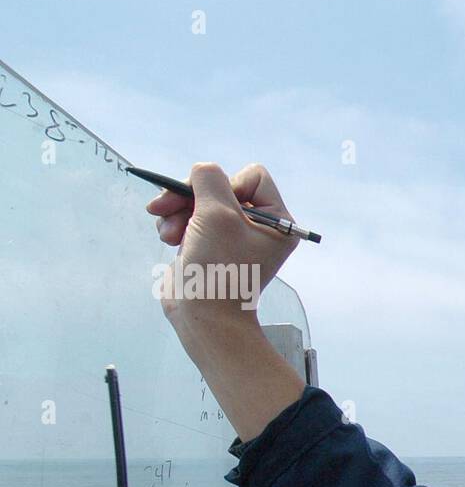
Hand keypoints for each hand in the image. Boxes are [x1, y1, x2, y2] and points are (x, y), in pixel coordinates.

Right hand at [147, 163, 298, 330]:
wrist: (204, 317)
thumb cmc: (219, 269)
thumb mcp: (217, 214)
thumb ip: (209, 180)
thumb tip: (202, 169)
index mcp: (278, 222)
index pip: (253, 177)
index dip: (228, 184)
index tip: (214, 206)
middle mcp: (259, 228)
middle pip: (220, 186)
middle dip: (191, 196)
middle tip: (164, 205)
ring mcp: (232, 236)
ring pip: (199, 201)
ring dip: (178, 210)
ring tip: (169, 233)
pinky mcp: (209, 244)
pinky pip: (189, 217)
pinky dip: (175, 224)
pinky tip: (168, 239)